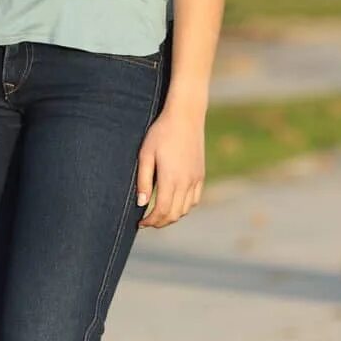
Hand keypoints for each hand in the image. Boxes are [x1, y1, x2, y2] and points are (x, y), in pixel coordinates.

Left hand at [135, 104, 204, 227]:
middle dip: (160, 222)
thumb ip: (143, 180)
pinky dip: (184, 208)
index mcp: (171, 178)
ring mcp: (196, 179)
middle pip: (174, 214)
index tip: (140, 223)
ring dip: (172, 216)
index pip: (161, 210)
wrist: (185, 117)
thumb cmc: (161, 133)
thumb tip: (141, 203)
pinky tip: (174, 204)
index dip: (150, 221)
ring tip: (158, 215)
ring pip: (185, 209)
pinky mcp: (201, 175)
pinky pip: (194, 200)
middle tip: (147, 222)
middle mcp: (186, 182)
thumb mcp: (145, 154)